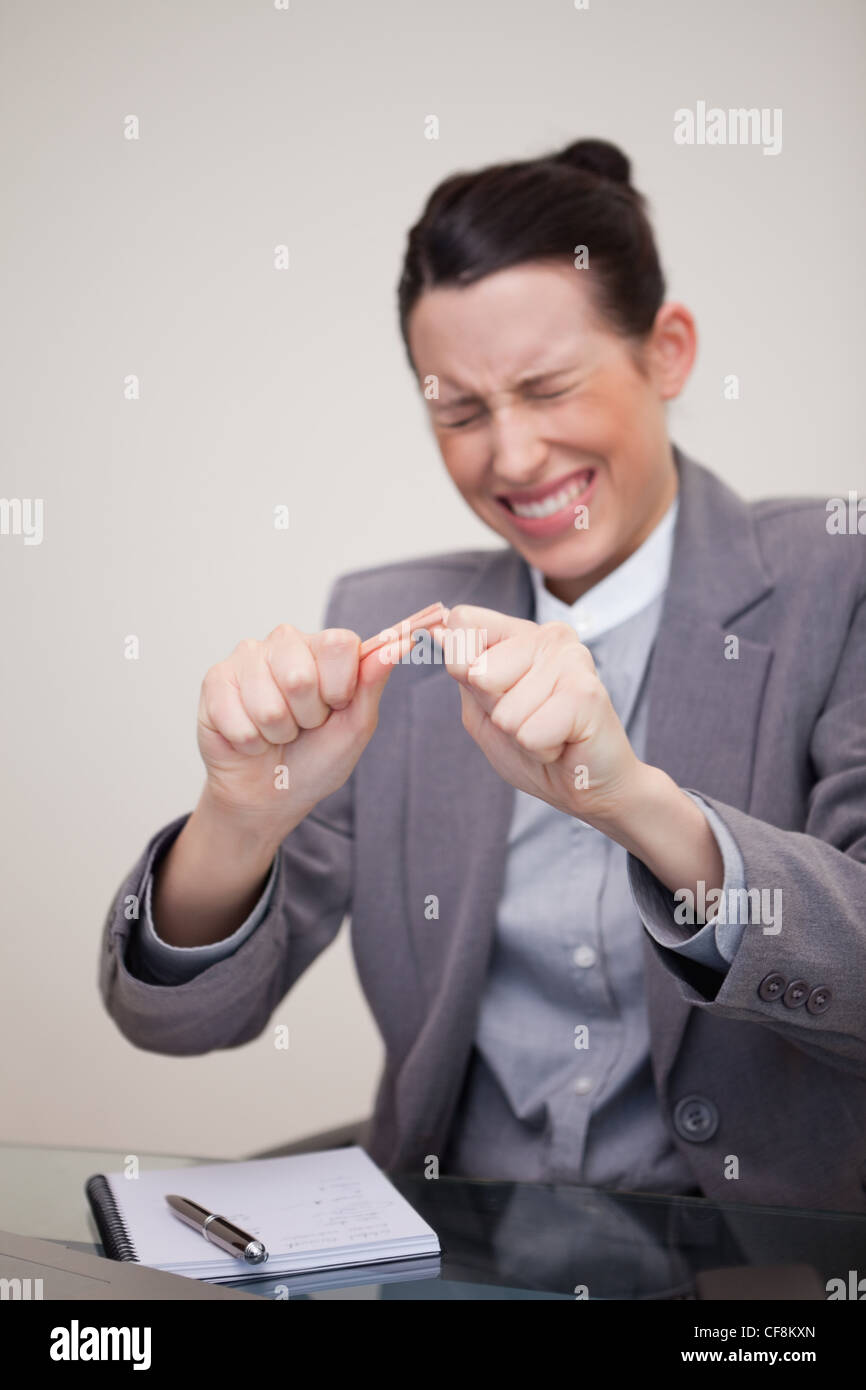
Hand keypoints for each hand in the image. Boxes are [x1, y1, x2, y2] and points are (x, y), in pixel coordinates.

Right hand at [197, 621, 410, 831]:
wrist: (271, 795)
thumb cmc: (316, 758)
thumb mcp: (355, 726)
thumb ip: (372, 682)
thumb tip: (400, 642)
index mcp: (323, 646)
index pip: (339, 643)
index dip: (340, 687)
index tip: (335, 707)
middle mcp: (284, 642)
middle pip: (300, 676)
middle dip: (307, 716)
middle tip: (303, 724)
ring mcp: (246, 658)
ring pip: (268, 703)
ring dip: (277, 732)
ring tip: (276, 732)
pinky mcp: (215, 681)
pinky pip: (238, 718)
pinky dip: (249, 741)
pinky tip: (250, 738)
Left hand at [431, 604, 642, 827]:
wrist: (586, 787)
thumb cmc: (534, 748)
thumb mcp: (482, 712)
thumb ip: (462, 672)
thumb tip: (437, 629)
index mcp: (521, 634)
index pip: (462, 623)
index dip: (462, 666)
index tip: (494, 693)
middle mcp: (549, 636)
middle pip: (476, 671)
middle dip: (494, 711)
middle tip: (530, 720)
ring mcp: (570, 659)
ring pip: (503, 710)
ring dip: (520, 735)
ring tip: (549, 732)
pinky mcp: (586, 692)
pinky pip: (529, 733)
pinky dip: (539, 749)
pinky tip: (563, 742)